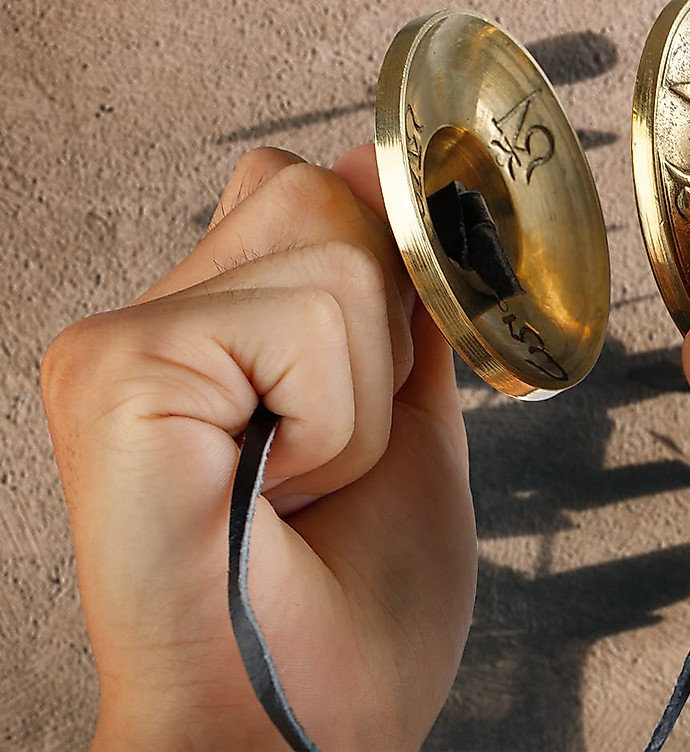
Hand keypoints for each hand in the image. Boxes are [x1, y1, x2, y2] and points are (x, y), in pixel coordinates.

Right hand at [40, 146, 475, 750]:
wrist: (294, 736)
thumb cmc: (350, 605)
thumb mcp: (406, 413)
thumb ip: (394, 292)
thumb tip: (360, 163)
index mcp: (220, 317)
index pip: (313, 189)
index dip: (378, 276)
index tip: (364, 387)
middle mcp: (159, 312)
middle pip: (325, 199)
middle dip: (378, 340)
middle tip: (324, 452)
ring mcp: (125, 338)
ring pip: (335, 252)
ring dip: (361, 395)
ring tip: (300, 478)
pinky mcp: (114, 371)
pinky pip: (302, 322)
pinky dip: (333, 424)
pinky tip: (271, 489)